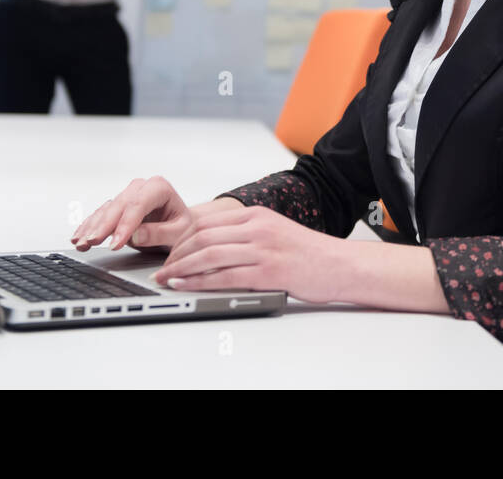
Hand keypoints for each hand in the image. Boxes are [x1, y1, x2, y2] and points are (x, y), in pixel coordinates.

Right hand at [70, 176, 193, 252]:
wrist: (180, 226)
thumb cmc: (183, 226)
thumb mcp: (179, 232)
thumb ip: (159, 233)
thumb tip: (135, 235)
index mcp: (159, 187)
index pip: (138, 204)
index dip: (125, 224)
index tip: (116, 243)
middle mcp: (141, 188)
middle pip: (119, 205)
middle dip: (104, 226)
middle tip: (93, 242)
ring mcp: (127, 197)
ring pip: (106, 210)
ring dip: (92, 228)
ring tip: (83, 243)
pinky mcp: (117, 208)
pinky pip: (99, 216)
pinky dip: (88, 227)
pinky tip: (79, 237)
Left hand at [153, 204, 341, 303]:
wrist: (340, 265)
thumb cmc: (309, 253)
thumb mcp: (275, 232)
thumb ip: (247, 235)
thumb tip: (213, 247)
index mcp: (257, 216)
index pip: (207, 222)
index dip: (181, 238)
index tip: (169, 252)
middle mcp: (257, 228)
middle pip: (202, 237)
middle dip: (175, 254)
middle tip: (161, 268)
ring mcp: (262, 249)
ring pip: (208, 255)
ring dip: (181, 268)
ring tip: (166, 278)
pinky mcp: (267, 272)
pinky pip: (224, 276)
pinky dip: (199, 281)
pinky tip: (186, 285)